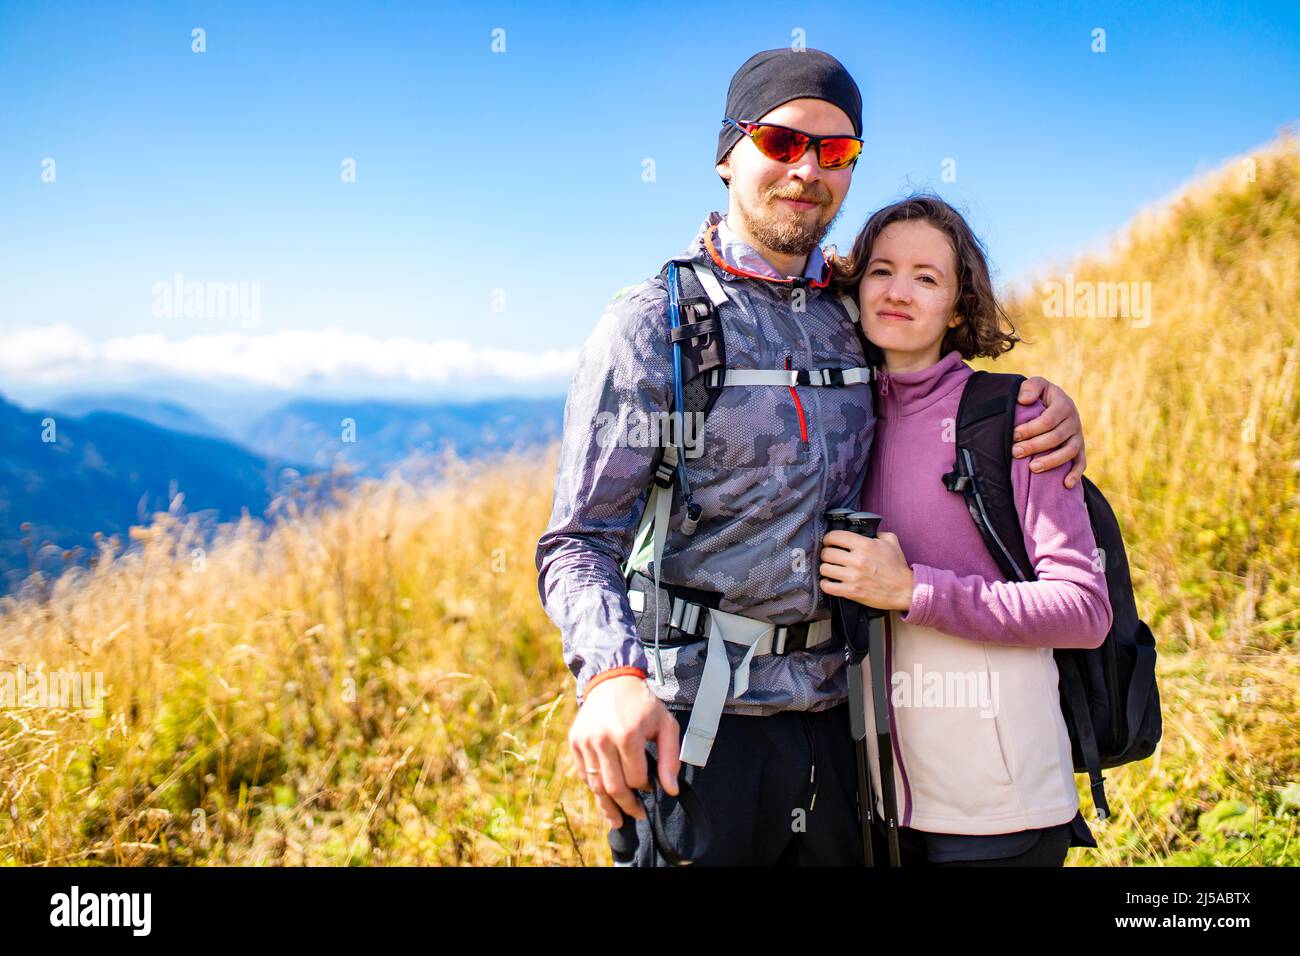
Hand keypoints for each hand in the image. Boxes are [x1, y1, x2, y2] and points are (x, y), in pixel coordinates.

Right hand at [569, 675, 680, 827]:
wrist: (612, 681)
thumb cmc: (644, 705)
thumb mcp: (666, 725)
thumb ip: (670, 759)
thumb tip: (671, 790)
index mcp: (627, 735)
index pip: (635, 778)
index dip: (646, 787)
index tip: (651, 786)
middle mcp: (602, 739)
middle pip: (614, 787)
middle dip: (627, 806)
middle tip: (638, 814)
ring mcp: (585, 741)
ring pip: (596, 785)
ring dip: (608, 805)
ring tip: (619, 818)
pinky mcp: (575, 741)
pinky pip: (585, 774)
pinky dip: (595, 787)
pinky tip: (605, 797)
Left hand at [820, 529, 914, 611]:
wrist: (905, 590)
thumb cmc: (897, 567)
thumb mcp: (891, 542)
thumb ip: (876, 533)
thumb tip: (865, 531)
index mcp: (865, 545)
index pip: (835, 536)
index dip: (828, 538)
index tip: (829, 541)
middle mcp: (858, 560)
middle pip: (826, 553)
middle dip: (826, 554)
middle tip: (830, 556)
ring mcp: (853, 577)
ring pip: (824, 569)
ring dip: (825, 568)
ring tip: (830, 568)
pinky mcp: (852, 592)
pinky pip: (828, 586)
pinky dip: (826, 584)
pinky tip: (830, 581)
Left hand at [1015, 376, 1086, 487]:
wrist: (1055, 404)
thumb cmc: (1041, 396)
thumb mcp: (1037, 385)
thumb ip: (1031, 387)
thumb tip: (1023, 399)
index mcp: (1064, 405)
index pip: (1047, 420)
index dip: (1030, 429)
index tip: (1013, 435)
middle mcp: (1074, 421)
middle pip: (1055, 437)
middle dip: (1034, 446)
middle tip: (1015, 452)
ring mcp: (1078, 437)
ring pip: (1068, 452)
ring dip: (1051, 462)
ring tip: (1032, 468)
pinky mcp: (1080, 450)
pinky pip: (1081, 463)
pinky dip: (1075, 474)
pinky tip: (1065, 484)